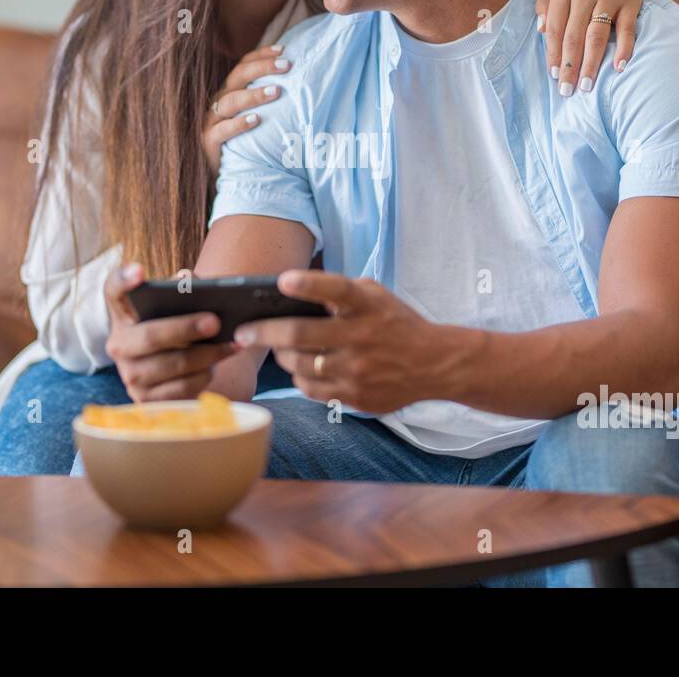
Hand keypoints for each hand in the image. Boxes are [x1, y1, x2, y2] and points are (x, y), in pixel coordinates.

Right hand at [103, 262, 237, 401]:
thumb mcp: (177, 309)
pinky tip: (219, 364)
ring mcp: (130, 375)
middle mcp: (119, 344)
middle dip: (186, 328)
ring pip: (172, 365)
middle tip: (215, 321)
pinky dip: (205, 375)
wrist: (177, 371)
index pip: (113, 290)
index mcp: (123, 313)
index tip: (140, 269)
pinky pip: (181, 388)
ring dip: (207, 354)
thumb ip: (182, 290)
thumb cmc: (179, 329)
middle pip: (150, 336)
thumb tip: (191, 280)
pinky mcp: (146, 400)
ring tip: (232, 344)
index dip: (123, 279)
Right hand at [201, 45, 291, 174]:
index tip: (283, 50)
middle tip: (287, 65)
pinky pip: (222, 131)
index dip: (261, 56)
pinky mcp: (208, 142)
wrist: (225, 176)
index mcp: (229, 93)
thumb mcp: (256, 119)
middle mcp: (218, 103)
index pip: (242, 66)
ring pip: (230, 101)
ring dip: (254, 95)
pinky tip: (256, 120)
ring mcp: (211, 122)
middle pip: (237, 77)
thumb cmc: (245, 144)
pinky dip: (239, 124)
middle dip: (262, 68)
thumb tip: (299, 85)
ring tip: (276, 91)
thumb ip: (268, 102)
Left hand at [234, 271, 462, 413]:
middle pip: (300, 334)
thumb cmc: (396, 323)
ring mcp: (358, 370)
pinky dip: (300, 378)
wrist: (435, 364)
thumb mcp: (376, 297)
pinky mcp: (357, 396)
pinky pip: (312, 389)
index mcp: (367, 305)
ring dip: (281, 356)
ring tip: (276, 348)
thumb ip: (342, 292)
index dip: (308, 284)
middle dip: (263, 332)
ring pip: (299, 365)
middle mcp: (361, 337)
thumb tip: (292, 293)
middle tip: (242, 332)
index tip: (283, 281)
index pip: (336, 290)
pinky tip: (299, 368)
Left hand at [535, 0, 653, 94]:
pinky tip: (618, 67)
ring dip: (591, 64)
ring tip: (587, 86)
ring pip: (596, 35)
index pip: (554, 28)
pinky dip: (624, 48)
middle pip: (573, 36)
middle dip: (569, 67)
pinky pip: (627, 28)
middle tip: (567, 91)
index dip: (552, 54)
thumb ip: (545, 0)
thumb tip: (540, 31)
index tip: (553, 75)